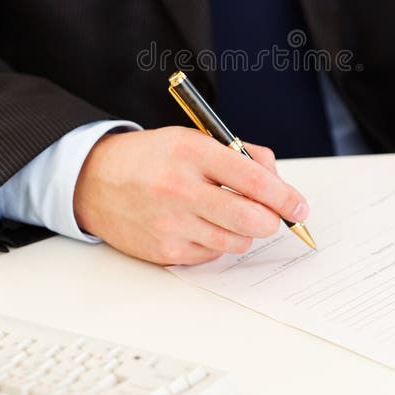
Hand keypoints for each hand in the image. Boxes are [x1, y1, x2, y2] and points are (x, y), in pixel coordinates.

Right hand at [73, 127, 309, 265]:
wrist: (95, 181)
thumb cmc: (153, 158)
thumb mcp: (195, 139)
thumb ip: (242, 156)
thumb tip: (279, 185)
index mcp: (192, 153)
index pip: (252, 178)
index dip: (284, 196)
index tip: (299, 206)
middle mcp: (181, 189)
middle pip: (251, 219)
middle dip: (272, 220)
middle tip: (273, 217)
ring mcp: (171, 223)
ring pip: (236, 241)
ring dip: (243, 231)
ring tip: (227, 214)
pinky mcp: (165, 251)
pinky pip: (212, 254)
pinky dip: (216, 242)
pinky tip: (200, 224)